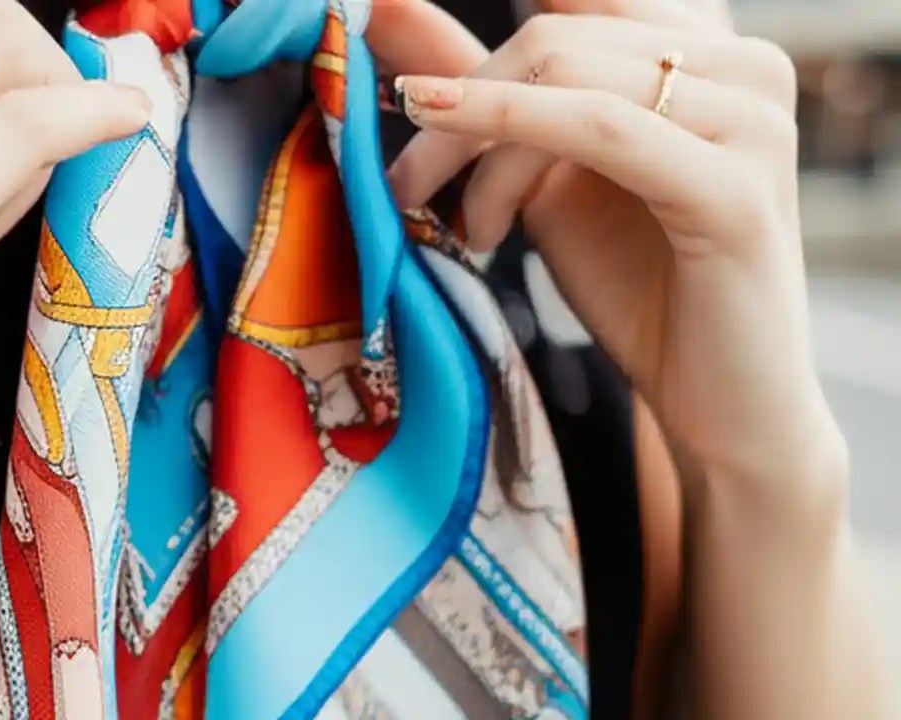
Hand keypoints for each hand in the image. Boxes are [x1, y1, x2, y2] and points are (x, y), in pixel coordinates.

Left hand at [377, 0, 844, 507]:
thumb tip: (389, 12)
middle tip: (409, 183)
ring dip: (473, 145)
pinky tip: (455, 180)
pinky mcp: (737, 188)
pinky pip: (599, 128)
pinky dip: (507, 133)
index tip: (412, 90)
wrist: (722, 404)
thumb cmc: (641, 287)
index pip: (570, 6)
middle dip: (457, 105)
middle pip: (554, 38)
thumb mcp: (546, 173)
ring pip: (563, 77)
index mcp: (707, 50)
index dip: (485, 53)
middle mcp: (744, 64)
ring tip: (457, 223)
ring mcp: (752, 119)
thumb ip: (485, 88)